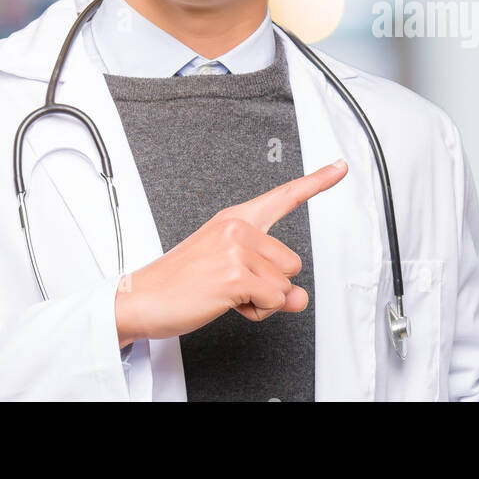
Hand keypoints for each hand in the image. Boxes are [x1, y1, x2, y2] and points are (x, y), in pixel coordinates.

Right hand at [115, 159, 348, 348]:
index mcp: (235, 219)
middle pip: (291, 263)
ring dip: (262, 300)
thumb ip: (270, 281)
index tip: (340, 167)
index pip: (283, 196)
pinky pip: (273, 301)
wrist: (139, 299)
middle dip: (269, 285)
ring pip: (284, 285)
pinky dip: (257, 312)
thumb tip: (299, 298)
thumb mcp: (230, 276)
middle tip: (231, 287)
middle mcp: (238, 228)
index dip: (317, 181)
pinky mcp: (235, 275)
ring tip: (225, 294)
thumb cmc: (178, 285)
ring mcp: (236, 249)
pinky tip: (226, 303)